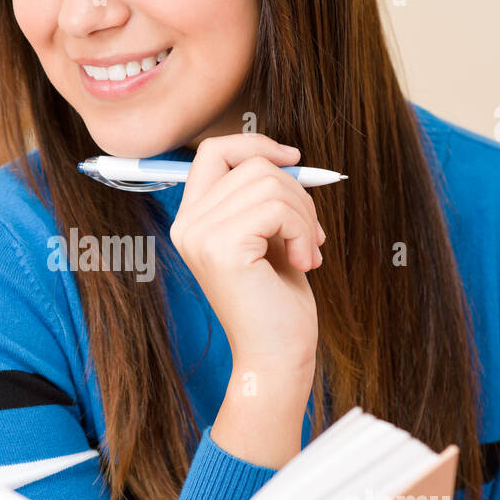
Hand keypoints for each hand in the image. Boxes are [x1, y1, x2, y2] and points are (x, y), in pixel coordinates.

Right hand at [169, 135, 323, 373]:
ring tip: (308, 252)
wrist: (277, 355)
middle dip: (297, 192)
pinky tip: (305, 264)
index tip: (293, 159)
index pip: (213, 151)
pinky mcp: (222, 248)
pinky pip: (277, 208)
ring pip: (269, 182)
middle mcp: (187, 225)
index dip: (256, 144)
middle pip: (251, 164)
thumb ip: (264, 196)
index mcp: (192, 220)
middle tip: (313, 236)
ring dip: (304, 216)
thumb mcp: (268, 236)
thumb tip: (286, 155)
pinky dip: (304, 232)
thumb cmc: (277, 301)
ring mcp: (200, 235)